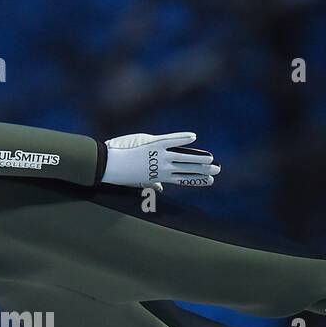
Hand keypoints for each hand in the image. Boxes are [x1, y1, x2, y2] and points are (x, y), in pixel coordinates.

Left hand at [101, 132, 220, 188]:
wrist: (108, 164)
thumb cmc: (122, 173)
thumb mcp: (138, 181)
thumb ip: (151, 184)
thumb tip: (159, 190)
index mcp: (159, 177)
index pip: (182, 179)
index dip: (197, 179)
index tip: (209, 181)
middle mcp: (162, 168)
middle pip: (187, 169)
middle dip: (203, 170)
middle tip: (217, 170)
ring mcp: (159, 155)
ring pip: (183, 156)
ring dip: (198, 157)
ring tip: (210, 158)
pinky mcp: (153, 144)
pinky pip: (171, 140)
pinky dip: (182, 137)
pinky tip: (193, 137)